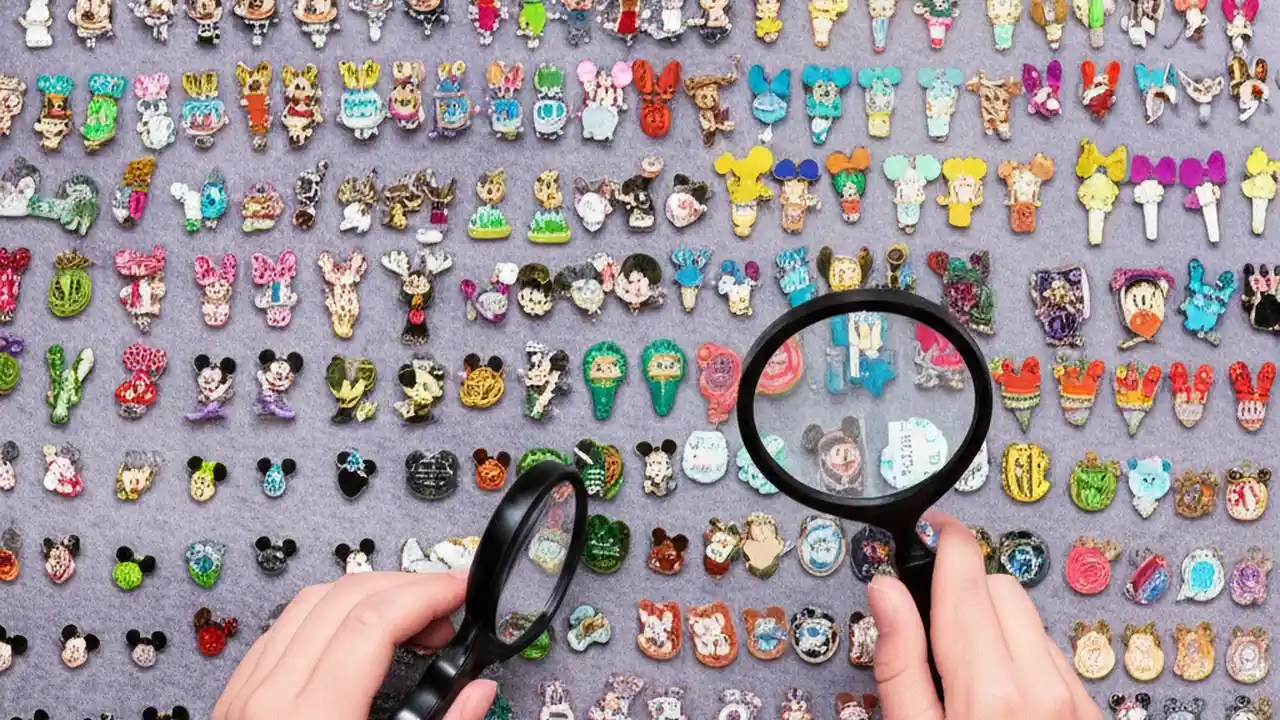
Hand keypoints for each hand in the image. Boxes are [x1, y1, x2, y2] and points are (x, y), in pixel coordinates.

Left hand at [213, 572, 496, 719]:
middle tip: (448, 611)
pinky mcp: (233, 704)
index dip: (427, 593)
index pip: (374, 619)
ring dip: (367, 598)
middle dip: (405, 588)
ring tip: (410, 626)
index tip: (462, 591)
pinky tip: (358, 645)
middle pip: (343, 597)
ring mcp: (242, 697)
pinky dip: (329, 620)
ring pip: (308, 605)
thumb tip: (477, 691)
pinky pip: (282, 633)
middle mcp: (268, 698)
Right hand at [868, 513, 1100, 719]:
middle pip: (1002, 590)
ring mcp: (1075, 701)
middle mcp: (1042, 687)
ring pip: (1031, 622)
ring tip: (968, 675)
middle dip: (966, 594)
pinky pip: (1057, 659)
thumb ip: (900, 663)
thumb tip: (886, 589)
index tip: (933, 525)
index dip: (948, 540)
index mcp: (988, 690)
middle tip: (935, 627)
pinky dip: (1027, 661)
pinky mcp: (1091, 713)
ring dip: (997, 629)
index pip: (968, 582)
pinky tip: (1005, 700)